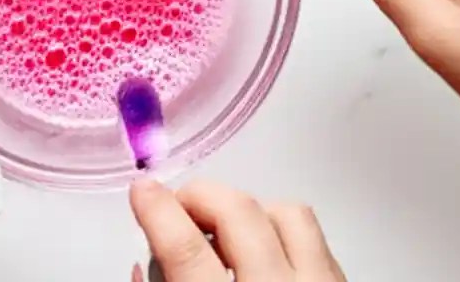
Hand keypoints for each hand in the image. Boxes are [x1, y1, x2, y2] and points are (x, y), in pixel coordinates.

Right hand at [129, 179, 344, 280]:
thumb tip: (145, 268)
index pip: (188, 250)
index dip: (158, 211)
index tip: (143, 191)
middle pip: (240, 213)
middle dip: (201, 196)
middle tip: (177, 205)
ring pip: (288, 213)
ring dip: (248, 209)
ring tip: (224, 229)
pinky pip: (316, 237)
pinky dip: (283, 230)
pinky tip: (265, 249)